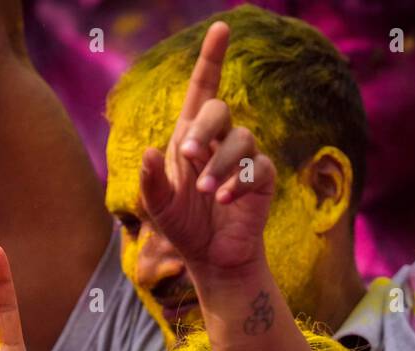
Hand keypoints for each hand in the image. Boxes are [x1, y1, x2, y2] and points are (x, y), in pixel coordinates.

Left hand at [139, 21, 276, 276]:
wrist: (211, 258)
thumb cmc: (183, 227)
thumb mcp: (157, 206)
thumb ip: (151, 181)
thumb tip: (152, 151)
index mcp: (191, 137)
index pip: (203, 88)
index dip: (212, 57)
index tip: (222, 28)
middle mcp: (219, 141)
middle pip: (219, 109)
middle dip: (204, 128)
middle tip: (187, 155)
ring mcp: (244, 159)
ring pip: (242, 139)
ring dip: (221, 164)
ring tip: (205, 193)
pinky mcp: (262, 180)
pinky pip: (258, 168)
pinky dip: (239, 182)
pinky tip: (224, 199)